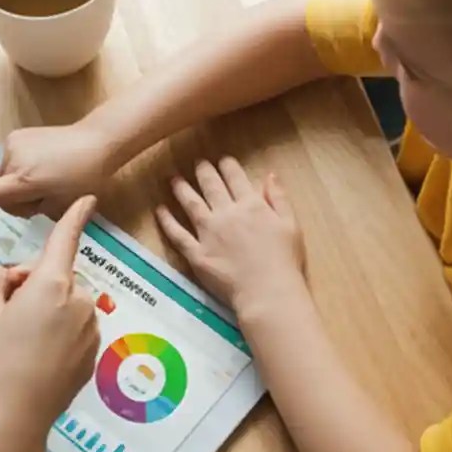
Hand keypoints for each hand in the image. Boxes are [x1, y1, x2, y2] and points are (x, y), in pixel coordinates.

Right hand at [0, 124, 117, 218]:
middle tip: (45, 195)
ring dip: (19, 183)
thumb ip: (31, 209)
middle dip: (16, 199)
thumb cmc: (84, 178)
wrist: (96, 141)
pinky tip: (44, 164)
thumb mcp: (59, 205)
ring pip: (3, 178)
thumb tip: (13, 201)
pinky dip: (21, 168)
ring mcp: (13, 145)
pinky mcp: (15, 136)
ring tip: (48, 176)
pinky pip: (10, 163)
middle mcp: (13, 160)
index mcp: (24, 180)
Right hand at [0, 195, 101, 451]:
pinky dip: (53, 336)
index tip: (91, 199)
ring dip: (43, 312)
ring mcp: (90, 331)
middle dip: (31, 287)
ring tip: (15, 344)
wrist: (14, 419)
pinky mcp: (91, 356)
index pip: (65, 239)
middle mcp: (80, 302)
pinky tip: (31, 360)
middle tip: (2, 318)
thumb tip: (9, 276)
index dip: (75, 216)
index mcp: (52, 284)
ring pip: (63, 305)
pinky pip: (71, 331)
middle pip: (54, 278)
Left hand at [155, 157, 305, 316]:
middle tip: (197, 162)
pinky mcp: (196, 253)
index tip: (222, 160)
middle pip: (211, 186)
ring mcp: (208, 233)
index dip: (228, 166)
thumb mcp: (291, 224)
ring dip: (181, 189)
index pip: (236, 178)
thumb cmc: (284, 261)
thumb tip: (269, 174)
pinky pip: (178, 234)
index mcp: (251, 205)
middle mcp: (226, 214)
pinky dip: (167, 221)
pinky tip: (160, 210)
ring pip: (191, 204)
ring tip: (174, 178)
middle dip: (203, 171)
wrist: (267, 291)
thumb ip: (279, 198)